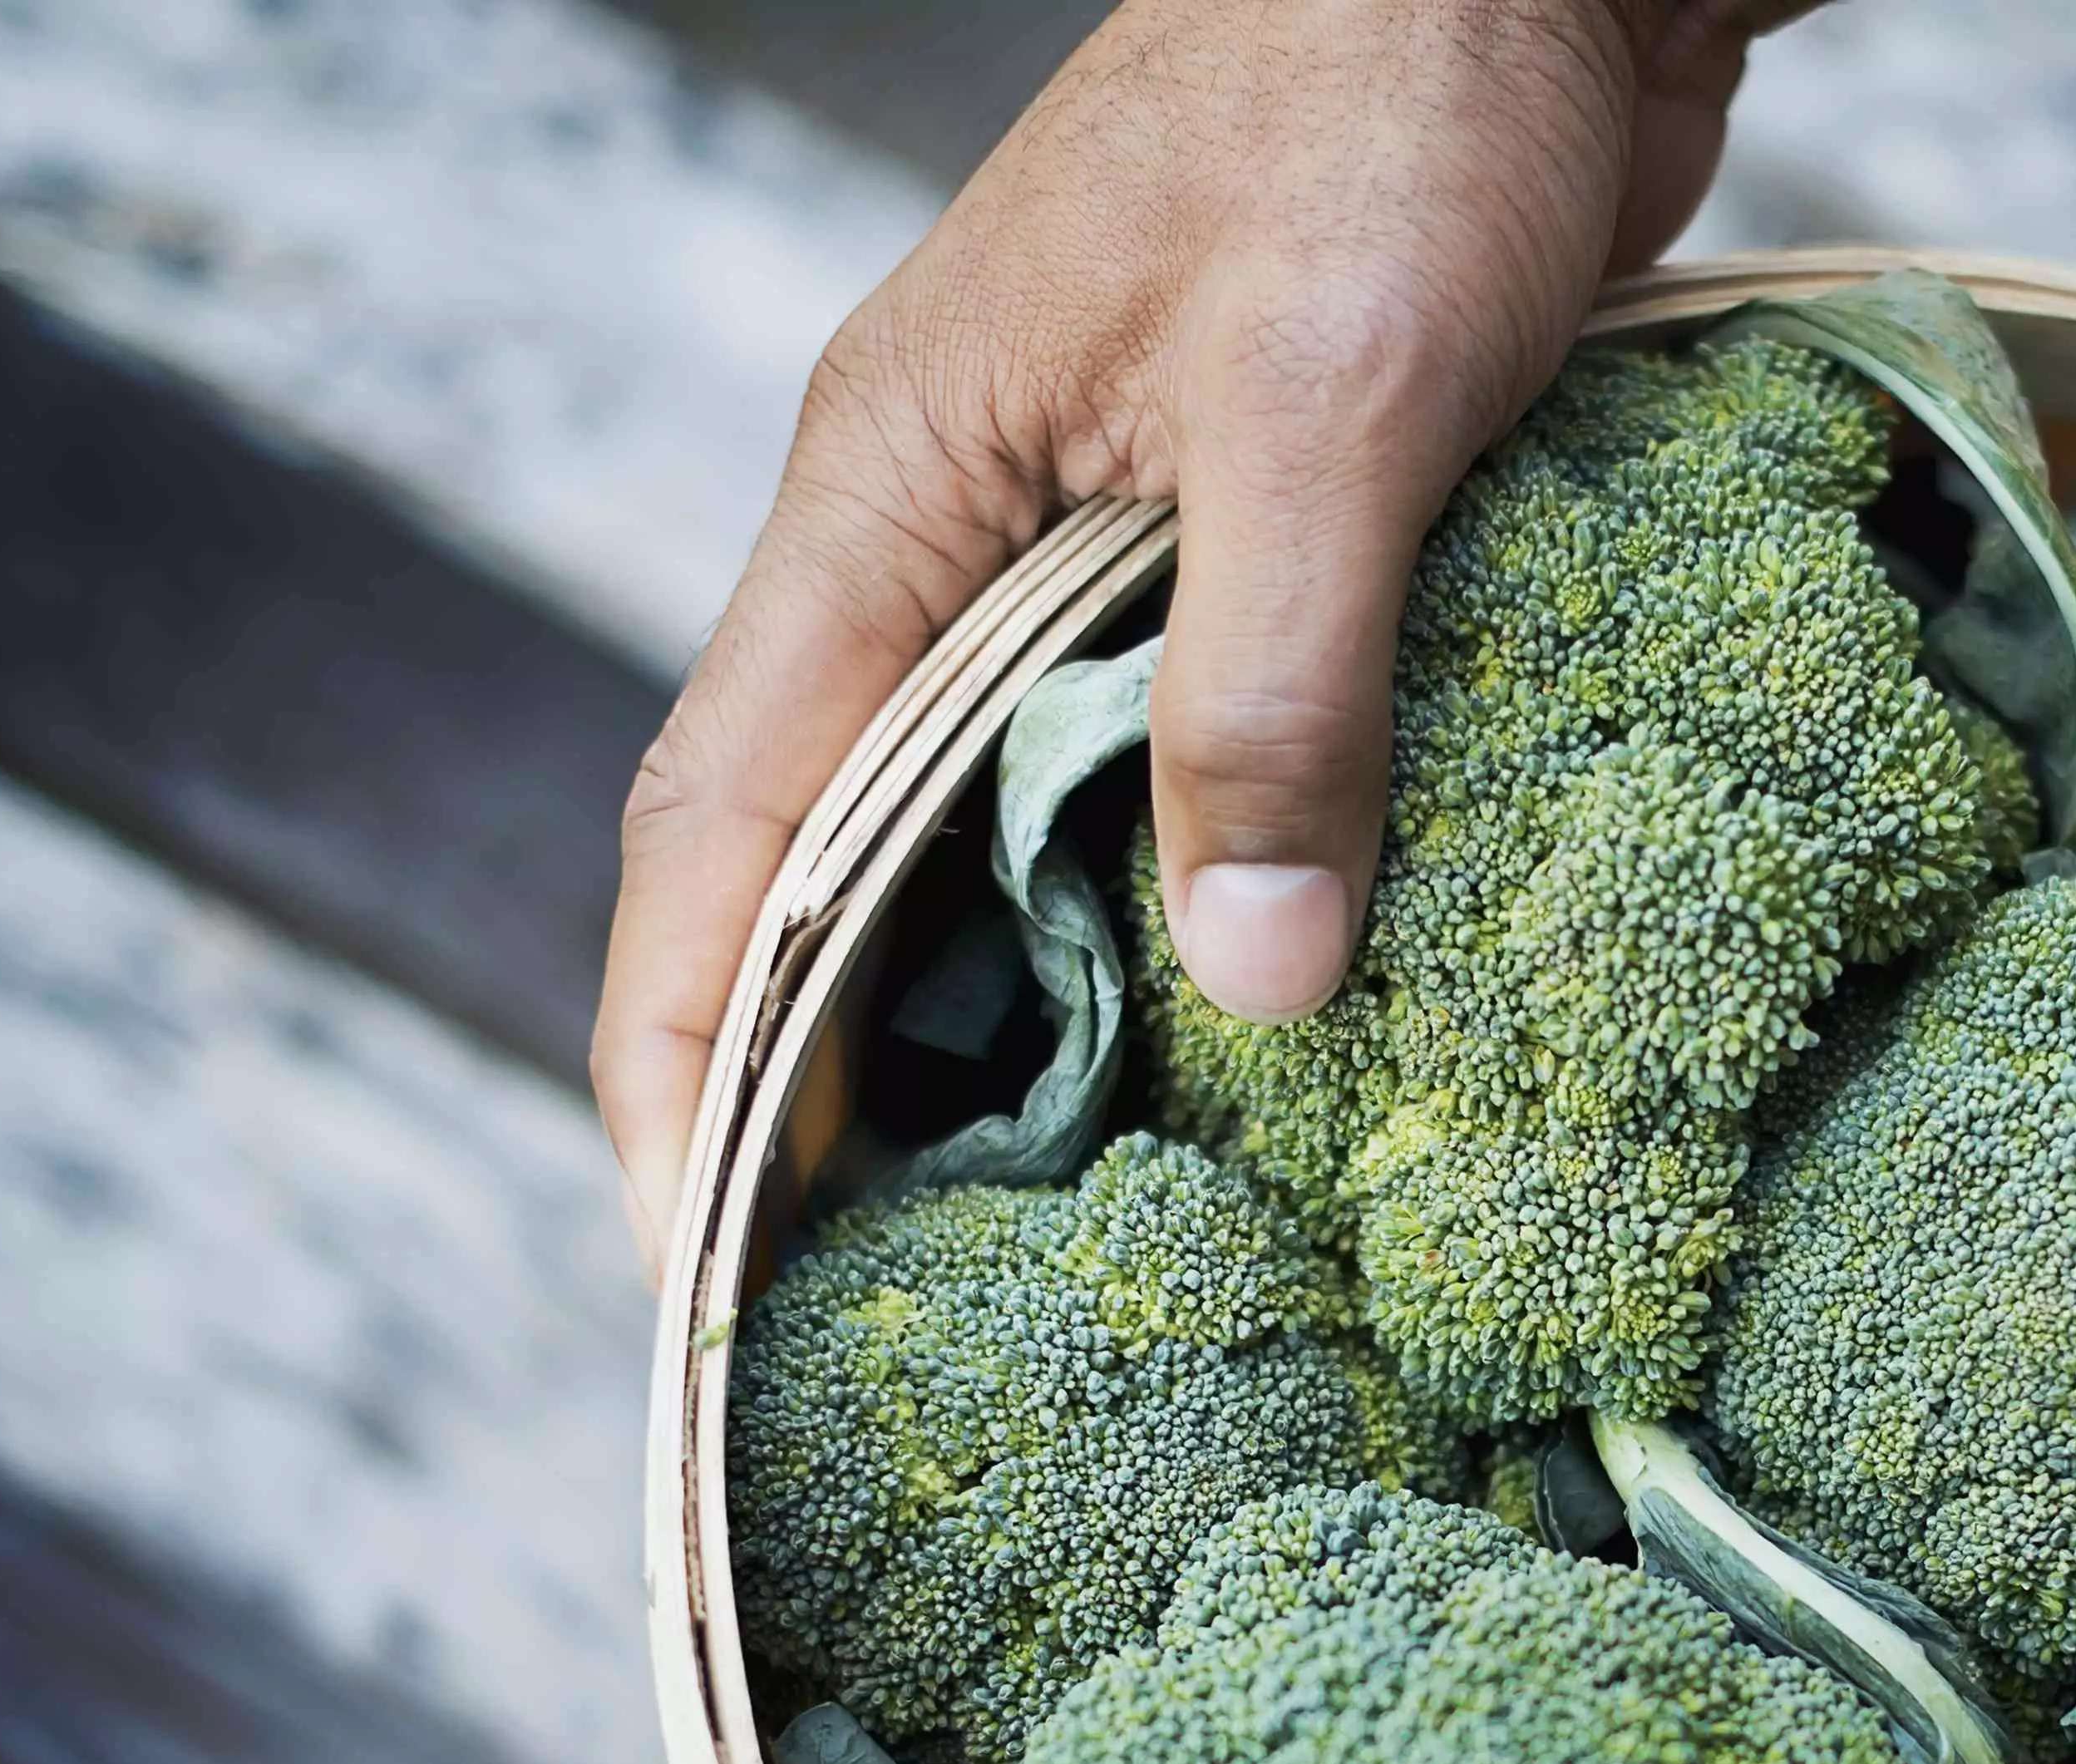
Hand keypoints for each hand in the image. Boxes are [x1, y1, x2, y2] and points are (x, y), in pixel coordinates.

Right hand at [592, 0, 1799, 1271]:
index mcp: (887, 502)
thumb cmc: (1393, 83)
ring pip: (993, 835)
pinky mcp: (1227, 549)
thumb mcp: (1335, 405)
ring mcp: (1079, 548)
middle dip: (828, 1096)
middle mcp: (949, 541)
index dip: (682, 1068)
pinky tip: (1239, 1046)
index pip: (714, 840)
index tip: (696, 1276)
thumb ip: (1279, 687)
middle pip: (828, 869)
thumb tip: (1257, 990)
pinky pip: (1149, 777)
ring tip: (1055, 1244)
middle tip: (880, 1328)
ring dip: (1005, 1022)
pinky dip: (1163, 916)